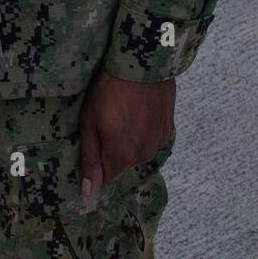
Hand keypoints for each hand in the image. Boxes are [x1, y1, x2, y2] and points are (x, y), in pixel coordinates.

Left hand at [79, 73, 175, 194]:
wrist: (144, 66)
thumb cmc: (109, 91)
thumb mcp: (90, 121)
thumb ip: (90, 158)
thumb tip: (88, 191)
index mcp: (122, 156)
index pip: (107, 176)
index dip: (97, 162)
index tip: (93, 140)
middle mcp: (143, 156)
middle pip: (123, 163)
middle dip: (112, 149)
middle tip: (106, 120)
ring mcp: (159, 144)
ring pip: (138, 152)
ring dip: (130, 140)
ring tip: (123, 113)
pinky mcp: (169, 131)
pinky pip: (152, 140)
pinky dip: (144, 131)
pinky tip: (138, 112)